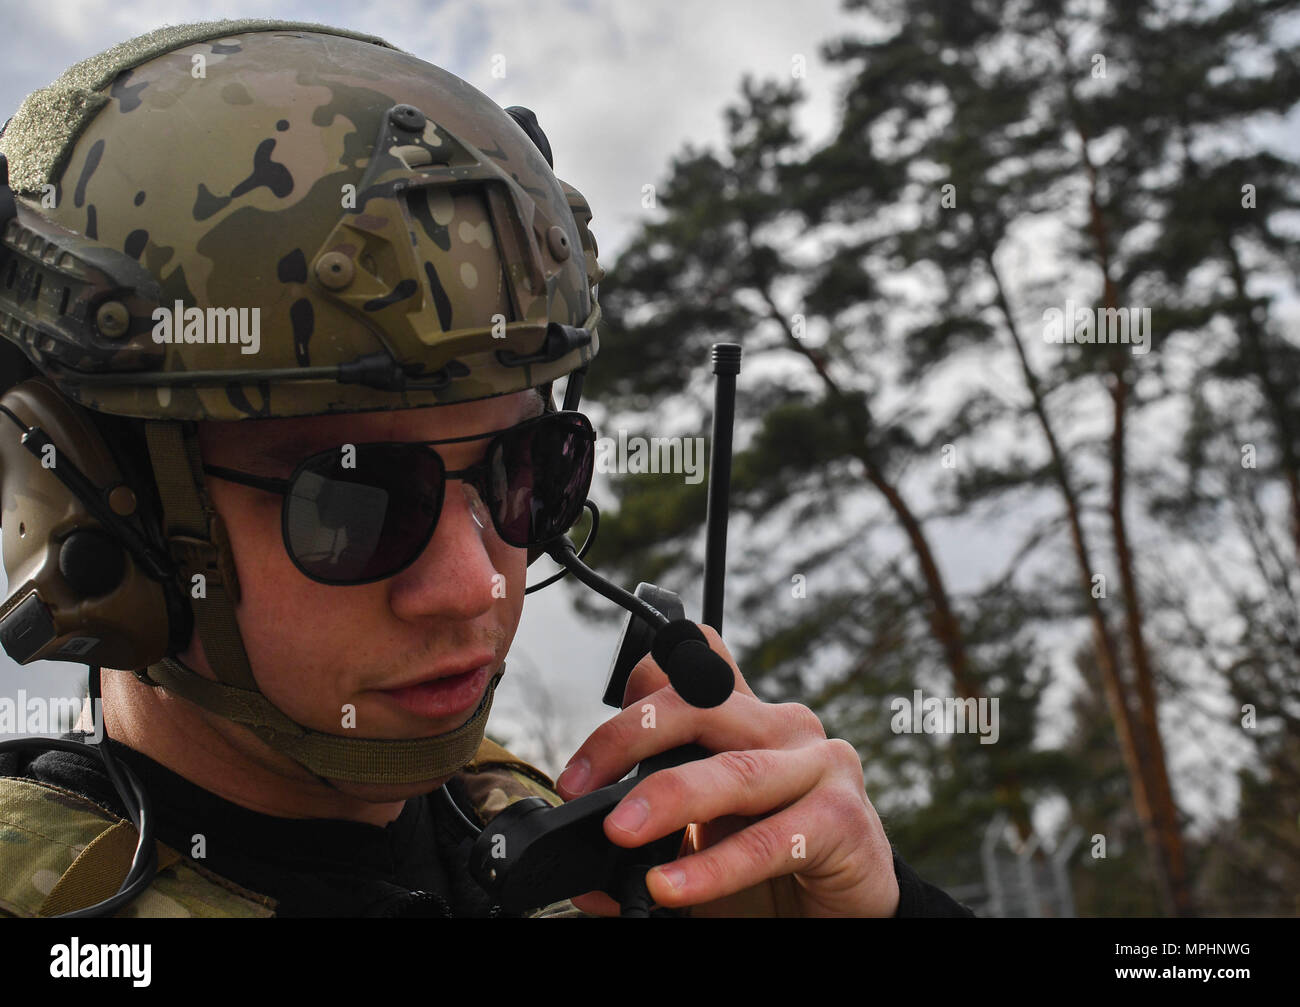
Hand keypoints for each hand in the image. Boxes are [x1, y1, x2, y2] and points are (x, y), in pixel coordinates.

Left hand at [555, 624, 899, 916]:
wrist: (848, 912)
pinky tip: (668, 887)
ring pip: (734, 769)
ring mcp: (819, 765)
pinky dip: (713, 867)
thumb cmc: (774, 865)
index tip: (585, 756)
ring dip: (668, 798)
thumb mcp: (706, 832)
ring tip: (618, 831)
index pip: (692, 662)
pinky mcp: (842, 818)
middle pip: (700, 702)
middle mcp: (783, 726)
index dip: (638, 686)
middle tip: (577, 786)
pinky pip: (768, 841)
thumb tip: (586, 875)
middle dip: (628, 737)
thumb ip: (657, 832)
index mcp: (745, 717)